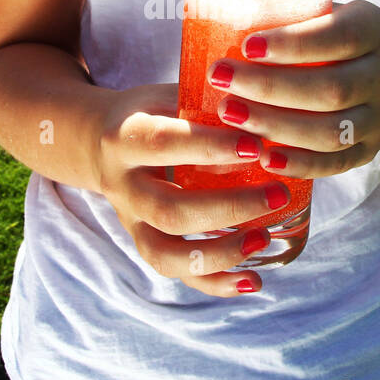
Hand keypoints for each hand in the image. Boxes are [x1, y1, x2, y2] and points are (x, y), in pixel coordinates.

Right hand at [92, 83, 289, 297]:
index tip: (257, 147)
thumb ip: (208, 104)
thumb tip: (266, 109)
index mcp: (125, 138)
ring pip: (166, 253)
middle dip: (229, 207)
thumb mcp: (170, 95)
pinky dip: (215, 284)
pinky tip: (252, 281)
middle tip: (278, 195)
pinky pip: (176, 274)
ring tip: (263, 238)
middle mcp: (123, 185)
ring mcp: (131, 220)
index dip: (209, 148)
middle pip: (169, 210)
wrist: (101, 143)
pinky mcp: (144, 243)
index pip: (164, 144)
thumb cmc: (154, 113)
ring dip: (220, 253)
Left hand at [207, 0, 379, 178]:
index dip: (293, 44)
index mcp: (375, 30)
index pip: (339, 36)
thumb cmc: (345, 40)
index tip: (246, 45)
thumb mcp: (336, 14)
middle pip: (331, 89)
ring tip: (230, 114)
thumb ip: (295, 15)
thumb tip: (219, 13)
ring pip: (331, 132)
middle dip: (270, 87)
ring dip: (276, 126)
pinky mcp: (369, 151)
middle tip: (221, 78)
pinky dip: (299, 164)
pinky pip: (335, 164)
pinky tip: (263, 157)